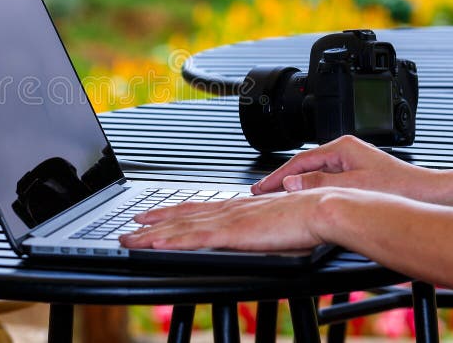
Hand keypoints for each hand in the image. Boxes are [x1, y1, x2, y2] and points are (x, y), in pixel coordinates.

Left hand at [119, 190, 330, 250]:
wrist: (324, 208)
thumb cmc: (310, 216)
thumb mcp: (278, 222)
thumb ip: (261, 228)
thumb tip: (256, 234)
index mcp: (238, 208)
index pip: (195, 210)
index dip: (170, 213)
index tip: (150, 216)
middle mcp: (228, 209)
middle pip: (180, 216)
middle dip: (151, 224)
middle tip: (128, 229)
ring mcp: (229, 220)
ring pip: (181, 227)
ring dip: (152, 234)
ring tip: (131, 238)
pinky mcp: (234, 232)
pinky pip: (196, 237)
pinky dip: (173, 241)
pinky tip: (155, 244)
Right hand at [251, 135, 435, 200]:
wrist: (428, 195)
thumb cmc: (400, 188)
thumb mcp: (354, 186)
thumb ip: (320, 184)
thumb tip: (291, 184)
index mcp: (342, 147)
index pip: (300, 160)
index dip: (278, 175)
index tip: (261, 187)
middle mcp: (345, 152)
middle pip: (304, 166)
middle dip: (282, 180)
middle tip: (262, 194)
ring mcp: (351, 164)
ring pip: (314, 176)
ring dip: (296, 188)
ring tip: (278, 200)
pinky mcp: (357, 177)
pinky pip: (325, 183)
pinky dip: (311, 193)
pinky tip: (305, 203)